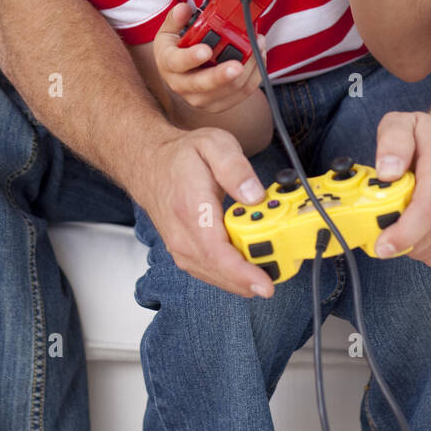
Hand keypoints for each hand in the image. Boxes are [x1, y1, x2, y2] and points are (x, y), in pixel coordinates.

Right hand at [136, 125, 275, 297]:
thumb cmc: (181, 156)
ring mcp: (180, 248)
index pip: (216, 253)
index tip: (266, 285)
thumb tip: (255, 196)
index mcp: (191, 209)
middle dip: (253, 277)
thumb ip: (236, 169)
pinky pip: (210, 272)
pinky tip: (248, 267)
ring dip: (243, 279)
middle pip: (220, 271)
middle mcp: (182, 235)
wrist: (150, 162)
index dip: (243, 274)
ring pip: (215, 276)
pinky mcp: (183, 253)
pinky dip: (232, 275)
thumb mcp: (214, 145)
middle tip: (280, 267)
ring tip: (268, 265)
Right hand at [154, 1, 267, 113]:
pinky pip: (242, 93)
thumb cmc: (176, 51)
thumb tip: (183, 9)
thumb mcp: (169, 32)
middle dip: (223, 75)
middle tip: (238, 64)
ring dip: (248, 68)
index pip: (177, 63)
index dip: (192, 57)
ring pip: (229, 89)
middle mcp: (182, 85)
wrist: (180, 76)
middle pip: (204, 84)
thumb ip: (176, 19)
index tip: (206, 50)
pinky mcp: (218, 104)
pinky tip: (258, 56)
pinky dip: (255, 75)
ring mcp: (201, 98)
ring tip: (257, 44)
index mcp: (168, 64)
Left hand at [371, 110, 430, 266]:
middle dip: (400, 237)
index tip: (382, 246)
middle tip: (387, 223)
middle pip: (429, 233)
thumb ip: (391, 143)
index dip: (402, 234)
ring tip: (410, 219)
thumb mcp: (404, 123)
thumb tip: (386, 173)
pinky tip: (426, 229)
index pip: (426, 208)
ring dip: (415, 243)